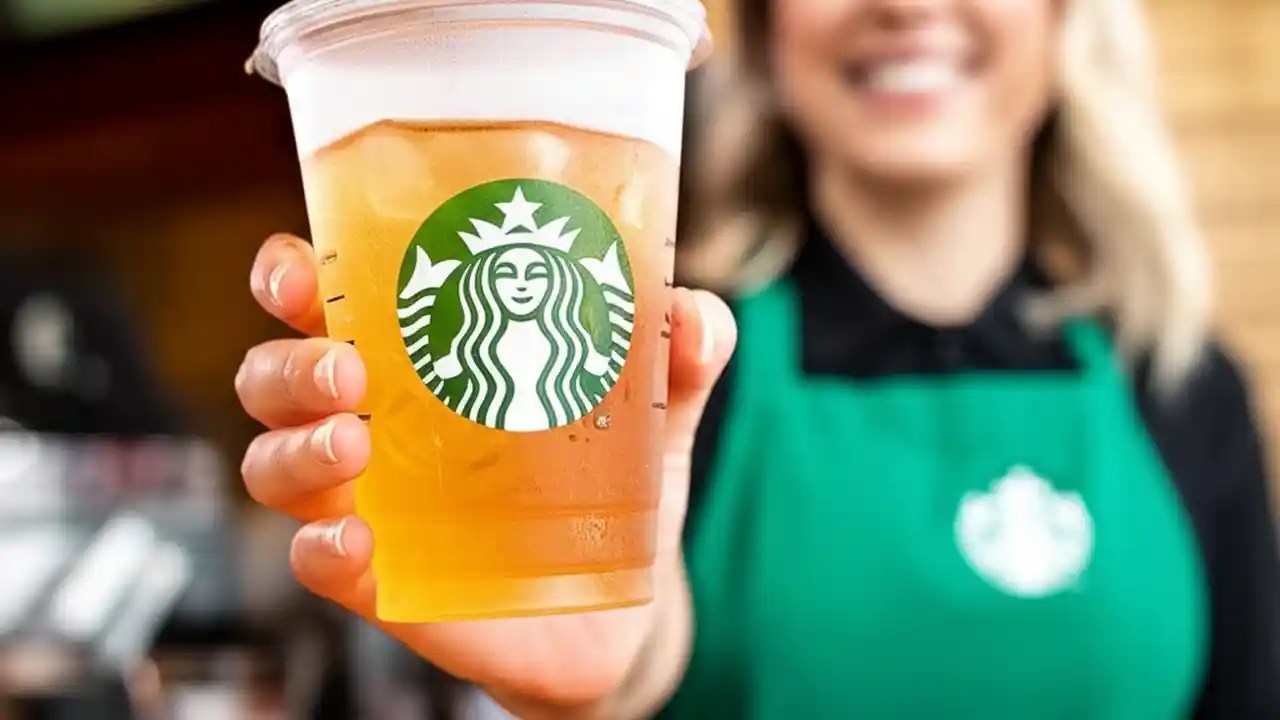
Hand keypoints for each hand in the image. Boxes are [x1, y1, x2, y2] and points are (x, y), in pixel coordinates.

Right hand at [236, 234, 736, 710]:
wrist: (621, 604)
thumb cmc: (609, 480)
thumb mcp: (654, 407)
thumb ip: (681, 353)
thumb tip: (694, 318)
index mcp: (417, 360)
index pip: (321, 302)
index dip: (287, 276)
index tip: (297, 269)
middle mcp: (372, 424)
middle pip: (274, 378)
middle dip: (290, 364)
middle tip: (348, 367)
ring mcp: (368, 505)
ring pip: (273, 466)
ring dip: (296, 449)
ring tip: (353, 445)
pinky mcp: (382, 582)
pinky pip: (315, 561)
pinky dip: (320, 548)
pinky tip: (356, 540)